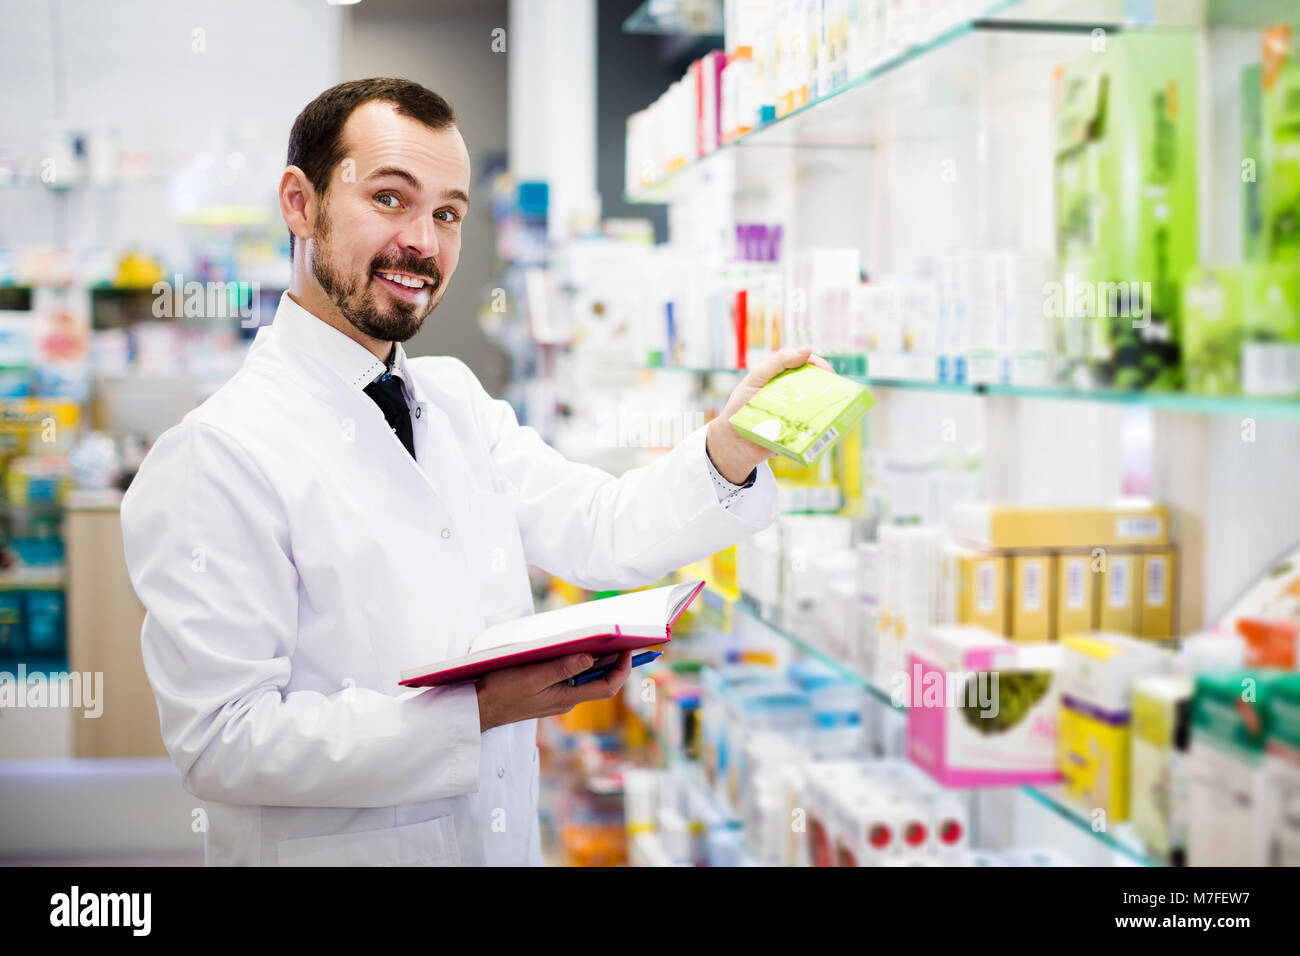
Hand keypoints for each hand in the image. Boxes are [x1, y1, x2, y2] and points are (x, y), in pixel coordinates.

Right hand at [474, 650, 632, 732]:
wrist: (480, 708)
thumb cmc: (503, 693)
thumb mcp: (533, 677)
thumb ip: (562, 668)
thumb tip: (590, 658)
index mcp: (568, 698)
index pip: (607, 686)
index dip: (622, 669)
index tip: (629, 650)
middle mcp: (567, 699)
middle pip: (600, 681)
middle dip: (614, 662)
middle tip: (623, 639)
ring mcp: (557, 697)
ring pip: (586, 679)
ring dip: (597, 661)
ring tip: (604, 640)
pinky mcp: (547, 692)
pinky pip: (571, 678)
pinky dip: (579, 663)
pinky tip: (575, 650)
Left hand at [706, 346, 833, 483]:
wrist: (733, 441)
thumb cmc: (741, 405)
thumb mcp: (756, 378)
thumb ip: (777, 362)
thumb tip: (807, 350)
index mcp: (787, 377)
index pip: (810, 366)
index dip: (821, 366)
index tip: (827, 373)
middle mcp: (797, 394)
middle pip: (821, 387)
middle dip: (831, 388)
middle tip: (836, 393)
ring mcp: (800, 414)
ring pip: (822, 409)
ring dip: (829, 410)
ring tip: (832, 412)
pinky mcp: (800, 435)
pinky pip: (816, 432)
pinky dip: (823, 430)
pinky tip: (826, 430)